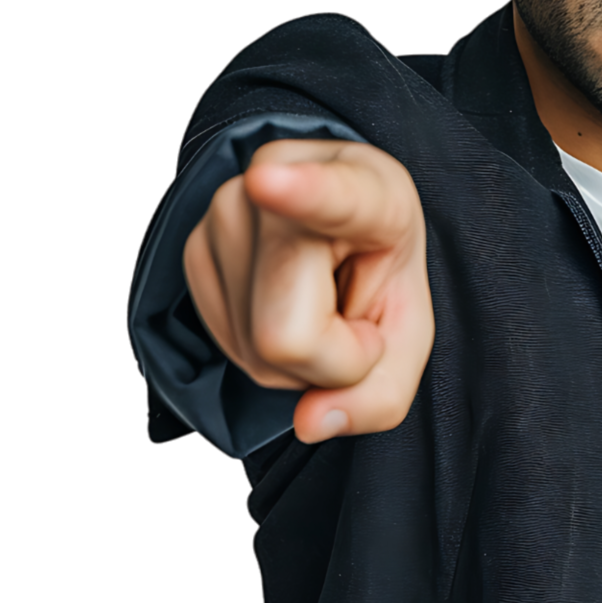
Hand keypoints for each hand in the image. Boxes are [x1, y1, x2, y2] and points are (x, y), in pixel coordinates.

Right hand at [183, 138, 434, 443]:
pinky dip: (261, 345)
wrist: (343, 231)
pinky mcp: (193, 245)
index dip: (302, 191)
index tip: (267, 180)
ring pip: (254, 349)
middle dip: (332, 360)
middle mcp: (282, 185)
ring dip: (295, 353)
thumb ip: (380, 396)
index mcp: (367, 190)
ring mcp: (226, 211)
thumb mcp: (408, 337)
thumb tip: (309, 422)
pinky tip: (280, 300)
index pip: (331, 194)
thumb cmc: (379, 275)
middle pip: (286, 335)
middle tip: (352, 319)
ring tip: (315, 300)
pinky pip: (227, 343)